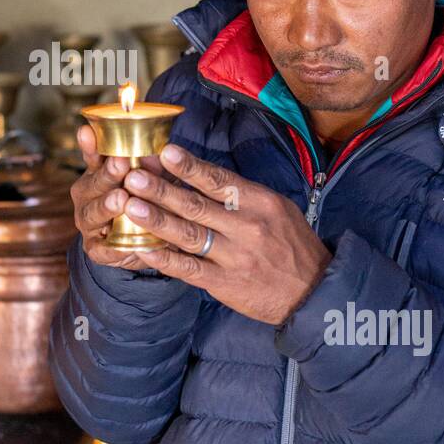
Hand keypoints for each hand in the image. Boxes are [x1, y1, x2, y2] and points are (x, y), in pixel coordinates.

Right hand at [71, 124, 171, 270]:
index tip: (89, 131)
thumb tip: (160, 151)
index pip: (93, 157)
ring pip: (93, 214)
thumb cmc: (146, 202)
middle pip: (94, 183)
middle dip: (107, 174)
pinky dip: (113, 248)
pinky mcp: (96, 249)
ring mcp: (88, 223)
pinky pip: (102, 249)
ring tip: (121, 199)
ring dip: (107, 206)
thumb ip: (154, 169)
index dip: (90, 146)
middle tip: (121, 163)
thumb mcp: (153, 182)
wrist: (139, 242)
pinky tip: (124, 247)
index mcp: (97, 175)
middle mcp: (87, 196)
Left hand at [120, 143, 331, 324]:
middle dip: (162, 189)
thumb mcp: (276, 209)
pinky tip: (143, 250)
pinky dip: (165, 260)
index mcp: (259, 202)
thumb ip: (239, 193)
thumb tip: (197, 173)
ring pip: (190, 235)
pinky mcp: (225, 283)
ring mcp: (234, 257)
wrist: (312, 292)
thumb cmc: (290, 244)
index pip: (219, 180)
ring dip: (157, 220)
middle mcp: (246, 227)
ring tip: (130, 206)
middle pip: (197, 205)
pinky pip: (190, 270)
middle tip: (133, 176)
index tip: (165, 152)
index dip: (190, 166)